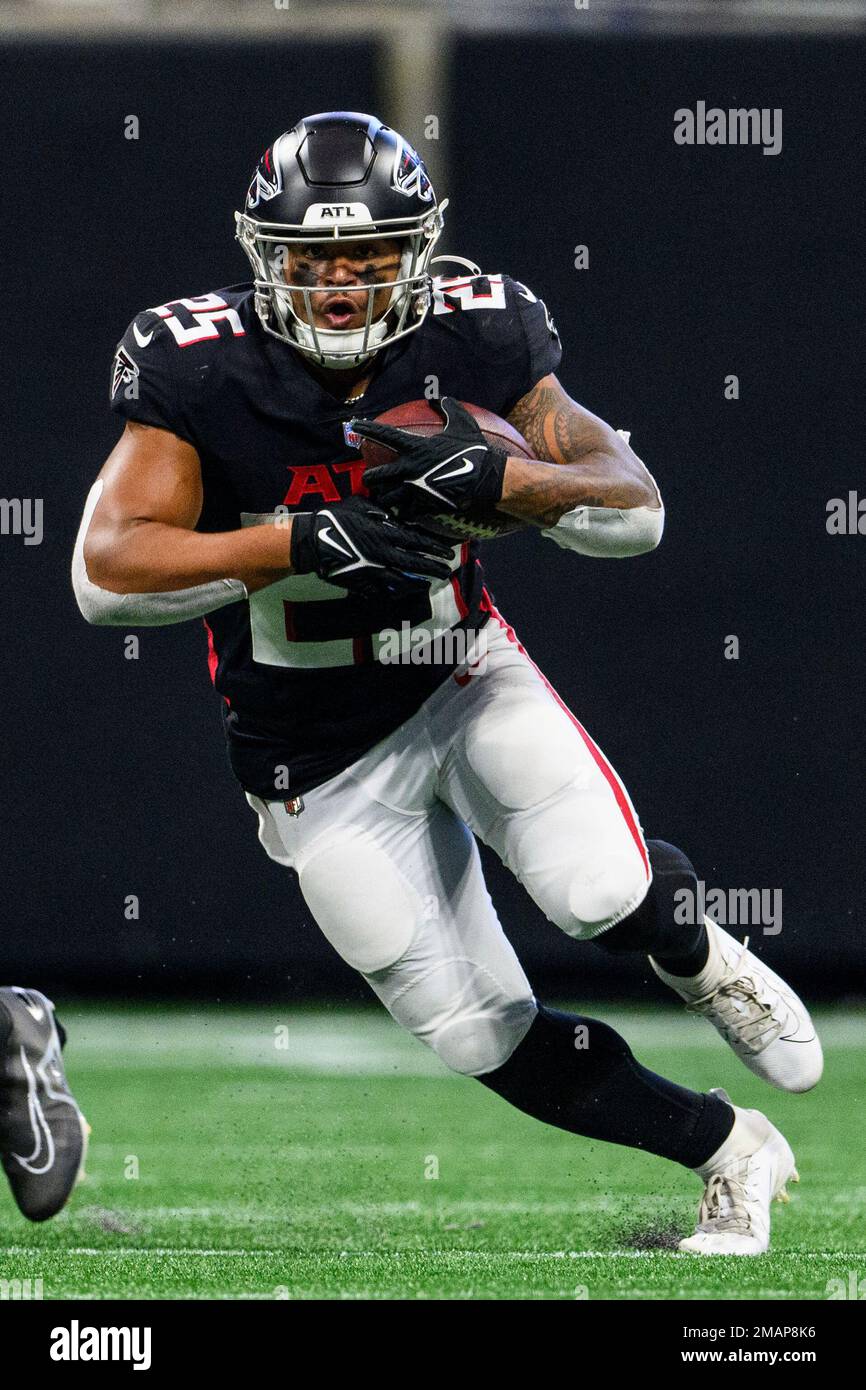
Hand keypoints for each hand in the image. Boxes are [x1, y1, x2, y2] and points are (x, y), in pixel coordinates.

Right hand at [290, 495, 453, 599]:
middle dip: (433, 568)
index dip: (434, 548)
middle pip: (414, 563)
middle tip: (446, 571)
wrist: (313, 541)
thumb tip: (392, 515)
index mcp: (384, 533)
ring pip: (402, 580)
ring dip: (417, 583)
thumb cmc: (334, 518)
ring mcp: (373, 570)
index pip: (417, 542)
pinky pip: (382, 590)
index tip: (447, 553)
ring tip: (428, 584)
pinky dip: (394, 592)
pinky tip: (401, 591)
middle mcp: (383, 553)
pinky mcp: (361, 583)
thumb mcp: (359, 505)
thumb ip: (379, 511)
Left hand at [350, 398, 508, 524]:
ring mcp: (415, 490)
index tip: (355, 425)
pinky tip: (400, 513)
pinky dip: (401, 512)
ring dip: (383, 496)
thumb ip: (448, 408)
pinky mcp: (425, 505)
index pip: (384, 436)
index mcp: (416, 448)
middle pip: (376, 475)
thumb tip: (438, 396)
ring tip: (382, 496)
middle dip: (369, 477)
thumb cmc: (474, 450)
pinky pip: (405, 512)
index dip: (368, 429)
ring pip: (387, 497)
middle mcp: (410, 469)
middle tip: (369, 477)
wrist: (486, 478)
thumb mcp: (462, 423)